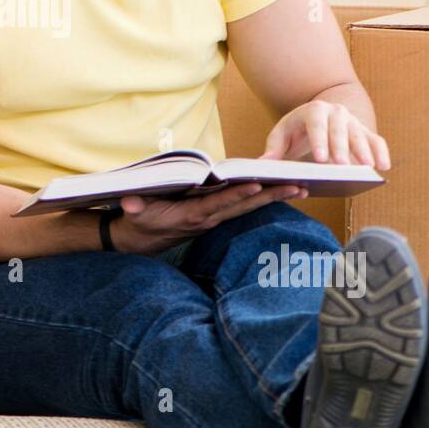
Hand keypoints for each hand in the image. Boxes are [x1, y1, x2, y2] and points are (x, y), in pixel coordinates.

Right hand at [110, 182, 306, 255]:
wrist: (139, 242)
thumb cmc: (138, 222)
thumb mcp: (133, 214)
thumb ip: (134, 207)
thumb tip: (128, 202)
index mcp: (191, 215)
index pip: (220, 203)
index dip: (238, 195)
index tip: (258, 185)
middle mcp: (207, 218)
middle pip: (244, 206)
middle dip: (271, 196)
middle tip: (298, 186)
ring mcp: (213, 219)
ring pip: (248, 207)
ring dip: (273, 198)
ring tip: (300, 188)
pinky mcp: (214, 217)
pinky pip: (242, 208)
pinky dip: (261, 200)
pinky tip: (279, 193)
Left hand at [260, 99, 390, 168]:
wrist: (318, 117)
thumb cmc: (296, 130)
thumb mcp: (281, 135)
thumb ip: (273, 149)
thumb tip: (263, 163)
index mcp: (313, 110)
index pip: (316, 124)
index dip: (319, 140)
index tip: (320, 159)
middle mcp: (335, 112)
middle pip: (339, 129)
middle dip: (341, 148)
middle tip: (342, 166)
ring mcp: (352, 121)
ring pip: (360, 134)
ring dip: (364, 151)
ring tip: (367, 169)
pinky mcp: (365, 131)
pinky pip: (376, 140)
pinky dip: (381, 152)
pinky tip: (384, 167)